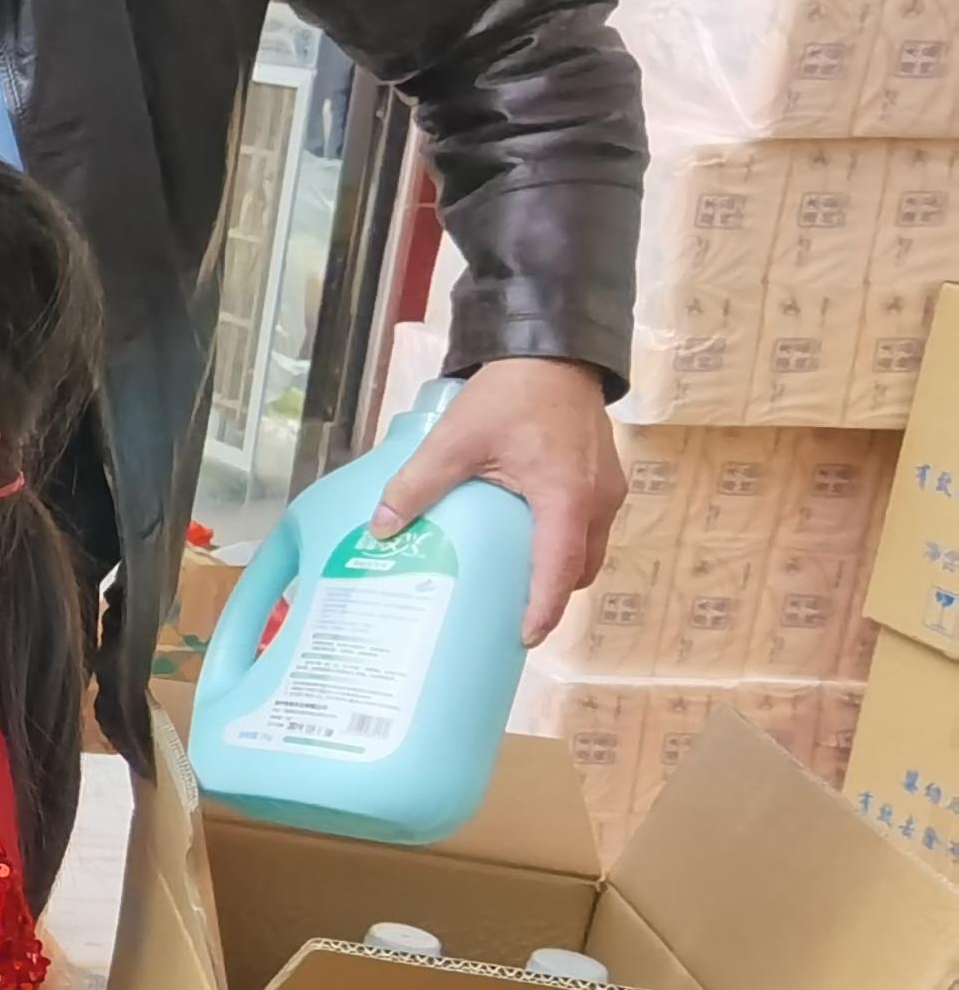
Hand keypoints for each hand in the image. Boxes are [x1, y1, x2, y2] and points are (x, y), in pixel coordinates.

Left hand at [372, 356, 621, 643]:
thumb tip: (382, 528)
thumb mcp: (455, 439)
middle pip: (578, 567)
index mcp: (566, 498)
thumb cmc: (511, 394)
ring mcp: (607, 490)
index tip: (523, 639)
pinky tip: (526, 539)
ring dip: (558, 569)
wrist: (555, 350)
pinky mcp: (605, 477)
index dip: (542, 608)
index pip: (558, 569)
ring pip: (587, 547)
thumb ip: (417, 484)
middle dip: (549, 596)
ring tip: (514, 583)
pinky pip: (587, 524)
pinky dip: (563, 541)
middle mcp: (597, 501)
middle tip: (508, 614)